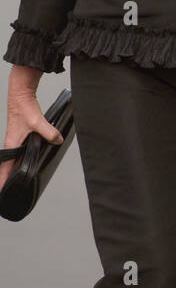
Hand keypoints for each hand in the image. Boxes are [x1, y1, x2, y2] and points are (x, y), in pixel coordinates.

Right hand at [0, 65, 61, 191]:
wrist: (21, 94)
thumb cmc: (23, 107)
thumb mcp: (37, 121)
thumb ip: (48, 132)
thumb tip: (58, 141)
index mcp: (11, 144)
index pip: (4, 168)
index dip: (2, 181)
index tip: (1, 193)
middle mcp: (11, 144)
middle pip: (9, 166)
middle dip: (9, 179)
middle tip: (11, 193)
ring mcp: (16, 141)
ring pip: (15, 159)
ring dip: (16, 169)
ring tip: (19, 183)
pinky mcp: (21, 137)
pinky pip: (21, 152)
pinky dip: (24, 159)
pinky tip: (31, 162)